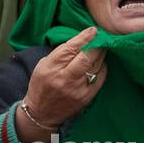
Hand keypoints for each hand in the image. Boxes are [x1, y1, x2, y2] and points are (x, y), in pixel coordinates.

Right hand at [17, 27, 106, 141]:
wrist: (42, 112)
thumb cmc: (41, 84)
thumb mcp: (43, 65)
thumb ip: (60, 53)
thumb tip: (80, 40)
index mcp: (51, 68)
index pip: (70, 49)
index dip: (84, 38)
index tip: (93, 30)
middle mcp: (65, 79)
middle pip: (86, 58)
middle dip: (96, 45)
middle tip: (102, 37)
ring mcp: (78, 89)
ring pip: (95, 66)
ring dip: (101, 55)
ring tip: (102, 47)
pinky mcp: (87, 97)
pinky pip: (100, 77)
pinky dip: (102, 67)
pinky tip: (100, 63)